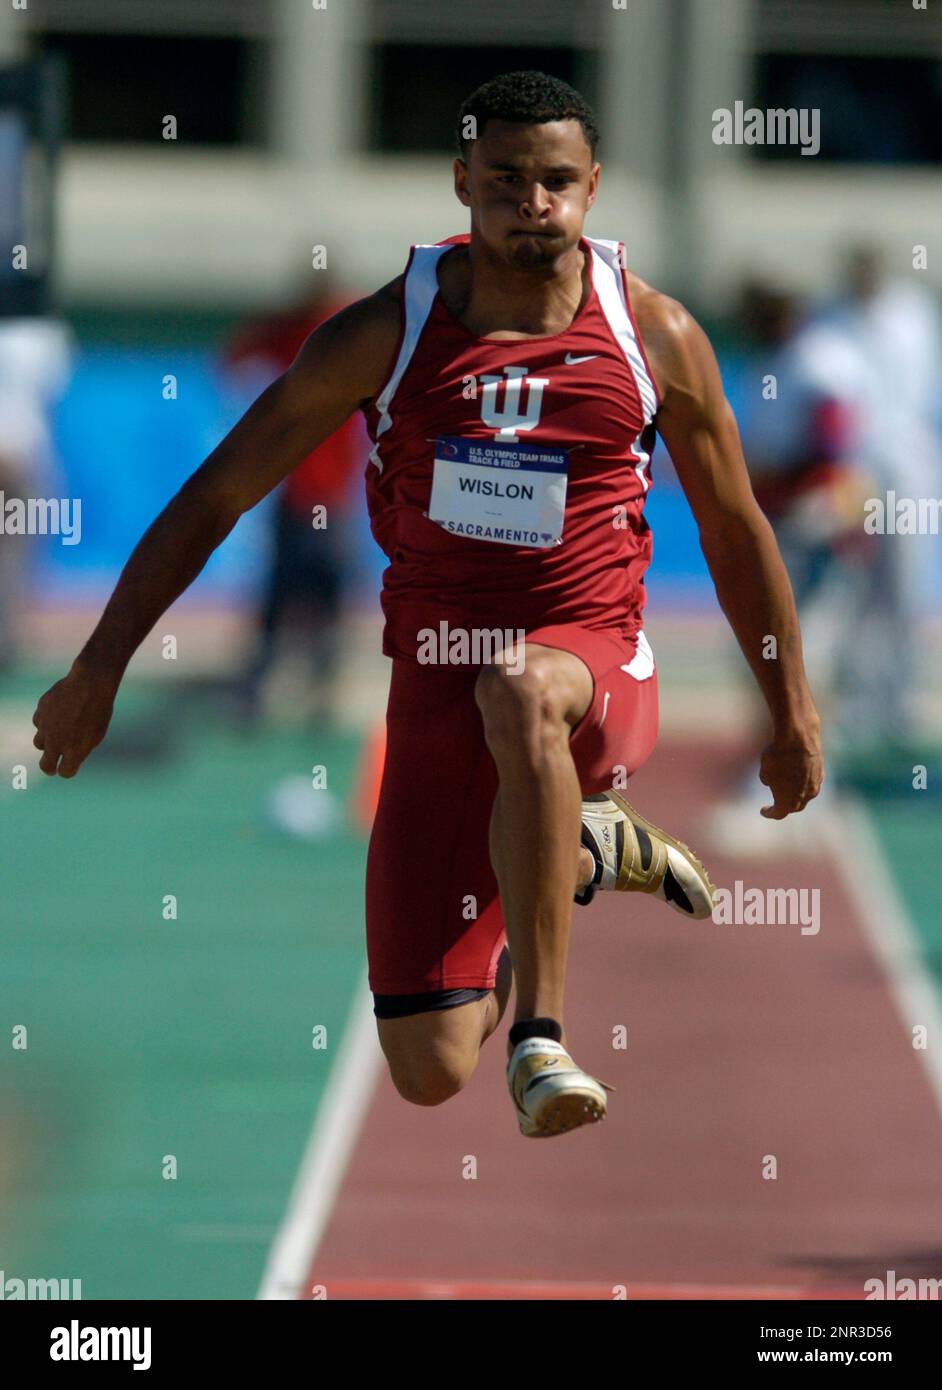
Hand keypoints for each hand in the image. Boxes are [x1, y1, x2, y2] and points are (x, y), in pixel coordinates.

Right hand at [32, 662, 118, 777]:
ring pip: (38, 744)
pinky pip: (39, 723)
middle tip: (52, 767)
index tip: (69, 767)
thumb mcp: (97, 734)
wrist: (90, 684)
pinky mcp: (40, 712)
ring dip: (47, 743)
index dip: (68, 770)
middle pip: (46, 765)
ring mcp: (46, 727)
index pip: (66, 772)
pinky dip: (45, 723)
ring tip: (57, 736)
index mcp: (74, 751)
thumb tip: (70, 757)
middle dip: (49, 768)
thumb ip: (82, 749)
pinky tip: (56, 714)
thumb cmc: (98, 710)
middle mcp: (57, 742)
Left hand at [758, 721, 822, 818]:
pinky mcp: (821, 773)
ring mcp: (815, 785)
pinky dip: (804, 783)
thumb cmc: (777, 756)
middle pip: (795, 807)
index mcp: (788, 802)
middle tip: (777, 804)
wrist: (799, 738)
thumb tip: (770, 782)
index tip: (763, 810)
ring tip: (788, 790)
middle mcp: (805, 797)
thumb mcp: (765, 770)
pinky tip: (798, 776)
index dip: (770, 813)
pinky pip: (812, 783)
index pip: (779, 813)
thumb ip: (768, 781)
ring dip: (796, 795)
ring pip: (806, 795)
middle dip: (785, 807)